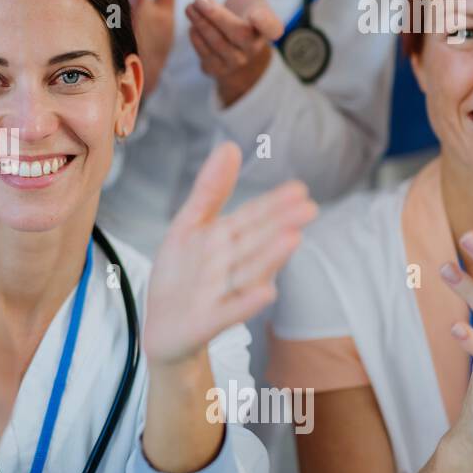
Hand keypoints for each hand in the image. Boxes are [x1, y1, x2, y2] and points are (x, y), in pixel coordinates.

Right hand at [128, 0, 181, 97]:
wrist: (144, 70)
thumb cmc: (153, 35)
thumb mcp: (164, 6)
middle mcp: (123, 11)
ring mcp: (120, 29)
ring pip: (121, 13)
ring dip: (130, 5)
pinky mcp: (120, 47)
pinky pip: (121, 37)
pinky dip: (125, 28)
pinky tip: (132, 23)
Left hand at [143, 142, 316, 368]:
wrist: (163, 326)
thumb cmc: (181, 275)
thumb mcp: (189, 226)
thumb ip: (211, 190)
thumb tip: (230, 146)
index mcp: (225, 241)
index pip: (252, 218)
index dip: (272, 204)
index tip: (300, 189)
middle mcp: (229, 266)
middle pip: (255, 242)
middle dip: (279, 225)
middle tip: (309, 208)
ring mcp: (221, 294)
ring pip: (248, 272)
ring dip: (270, 257)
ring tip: (293, 238)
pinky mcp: (208, 321)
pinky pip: (229, 311)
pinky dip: (246, 303)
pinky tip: (266, 292)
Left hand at [185, 0, 283, 107]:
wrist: (238, 48)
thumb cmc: (246, 12)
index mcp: (267, 27)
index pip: (272, 27)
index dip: (266, 23)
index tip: (255, 14)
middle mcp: (253, 47)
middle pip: (237, 34)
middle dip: (217, 17)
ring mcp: (236, 61)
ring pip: (218, 45)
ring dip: (201, 25)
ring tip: (190, 7)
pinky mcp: (217, 69)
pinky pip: (205, 55)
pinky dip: (197, 39)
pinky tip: (192, 24)